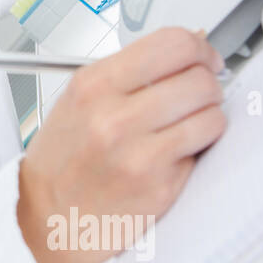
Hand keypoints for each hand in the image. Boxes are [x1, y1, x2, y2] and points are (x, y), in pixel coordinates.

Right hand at [15, 27, 226, 262]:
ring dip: (208, 117)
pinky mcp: (159, 186)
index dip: (199, 48)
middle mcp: (113, 117)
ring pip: (211, 115)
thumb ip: (130, 72)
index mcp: (93, 86)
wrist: (51, 217)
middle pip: (199, 79)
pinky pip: (203, 151)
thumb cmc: (65, 160)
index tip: (204, 57)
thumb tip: (186, 50)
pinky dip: (198, 148)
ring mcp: (138, 154)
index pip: (171, 44)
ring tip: (188, 123)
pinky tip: (175, 152)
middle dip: (208, 83)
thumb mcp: (79, 100)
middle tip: (199, 93)